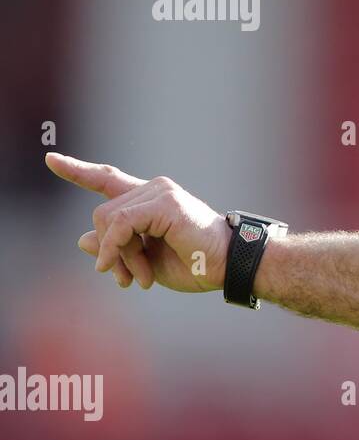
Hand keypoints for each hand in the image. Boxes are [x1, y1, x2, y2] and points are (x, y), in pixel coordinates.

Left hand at [46, 153, 228, 292]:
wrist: (227, 267)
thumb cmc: (195, 264)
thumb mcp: (145, 260)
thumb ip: (116, 247)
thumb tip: (82, 240)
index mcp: (150, 200)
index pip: (107, 179)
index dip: (77, 170)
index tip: (50, 159)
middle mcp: (154, 189)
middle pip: (102, 213)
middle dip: (107, 250)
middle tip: (123, 280)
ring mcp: (160, 192)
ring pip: (108, 219)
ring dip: (116, 255)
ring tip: (138, 278)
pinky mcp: (165, 203)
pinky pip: (122, 224)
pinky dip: (118, 249)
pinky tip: (130, 271)